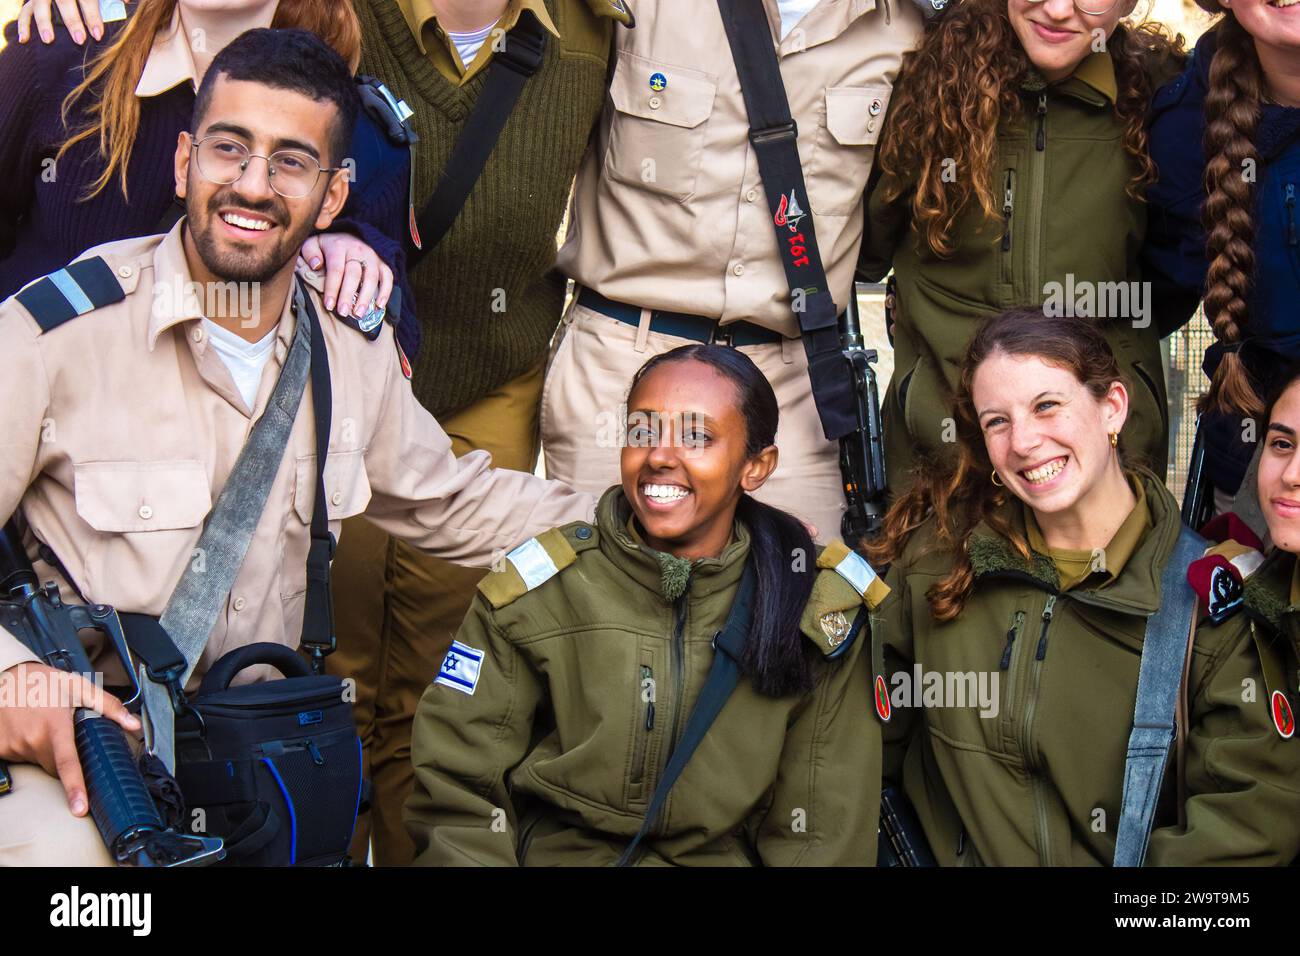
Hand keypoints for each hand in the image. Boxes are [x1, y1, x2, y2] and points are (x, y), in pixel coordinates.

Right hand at [0, 662, 138, 814]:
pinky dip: (25, 747)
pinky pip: (19, 756)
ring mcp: (13, 745)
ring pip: (37, 761)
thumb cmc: (44, 681)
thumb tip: (134, 724)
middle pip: (54, 766)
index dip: (75, 787)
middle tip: (61, 731)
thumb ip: (109, 706)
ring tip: (41, 723)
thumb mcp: (79, 687)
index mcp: (55, 726)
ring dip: (43, 749)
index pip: (67, 763)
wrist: (5, 675)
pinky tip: (25, 728)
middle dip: (63, 756)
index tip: (80, 808)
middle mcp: (32, 739)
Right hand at [16, 0, 103, 44]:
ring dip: (44, 22)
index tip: (98, 34)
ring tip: (49, 40)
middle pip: (64, 1)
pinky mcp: (33, 0)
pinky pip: (24, 11)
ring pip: (40, 5)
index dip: (92, 15)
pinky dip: (23, 25)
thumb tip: (126, 3)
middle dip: (72, 20)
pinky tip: (25, 40)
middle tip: (79, 40)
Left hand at [300, 233, 393, 320]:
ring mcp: (372, 256)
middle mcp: (357, 250)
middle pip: (354, 274)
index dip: (333, 288)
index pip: (336, 269)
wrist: (348, 235)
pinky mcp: (383, 263)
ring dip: (366, 297)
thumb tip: (316, 265)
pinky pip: (388, 277)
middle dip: (348, 295)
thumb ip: (310, 253)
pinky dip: (386, 292)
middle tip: (343, 312)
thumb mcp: (313, 244)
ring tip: (359, 313)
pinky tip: (378, 306)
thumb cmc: (327, 247)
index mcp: (338, 246)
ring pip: (372, 277)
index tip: (329, 305)